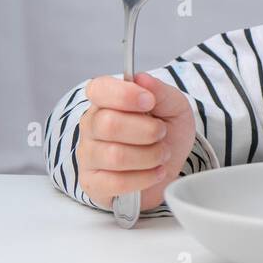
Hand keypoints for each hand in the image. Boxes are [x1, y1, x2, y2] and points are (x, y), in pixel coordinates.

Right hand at [77, 72, 196, 211]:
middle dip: (146, 131)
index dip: (124, 95)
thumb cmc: (166, 132)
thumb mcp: (174, 106)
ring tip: (161, 154)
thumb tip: (142, 79)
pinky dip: (144, 178)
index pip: (99, 89)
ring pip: (115, 156)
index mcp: (105, 101)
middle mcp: (91, 126)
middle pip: (108, 124)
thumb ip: (160, 92)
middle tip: (161, 133)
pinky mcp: (93, 184)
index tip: (149, 101)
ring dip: (149, 156)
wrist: (169, 164)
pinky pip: (116, 183)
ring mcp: (88, 156)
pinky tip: (155, 172)